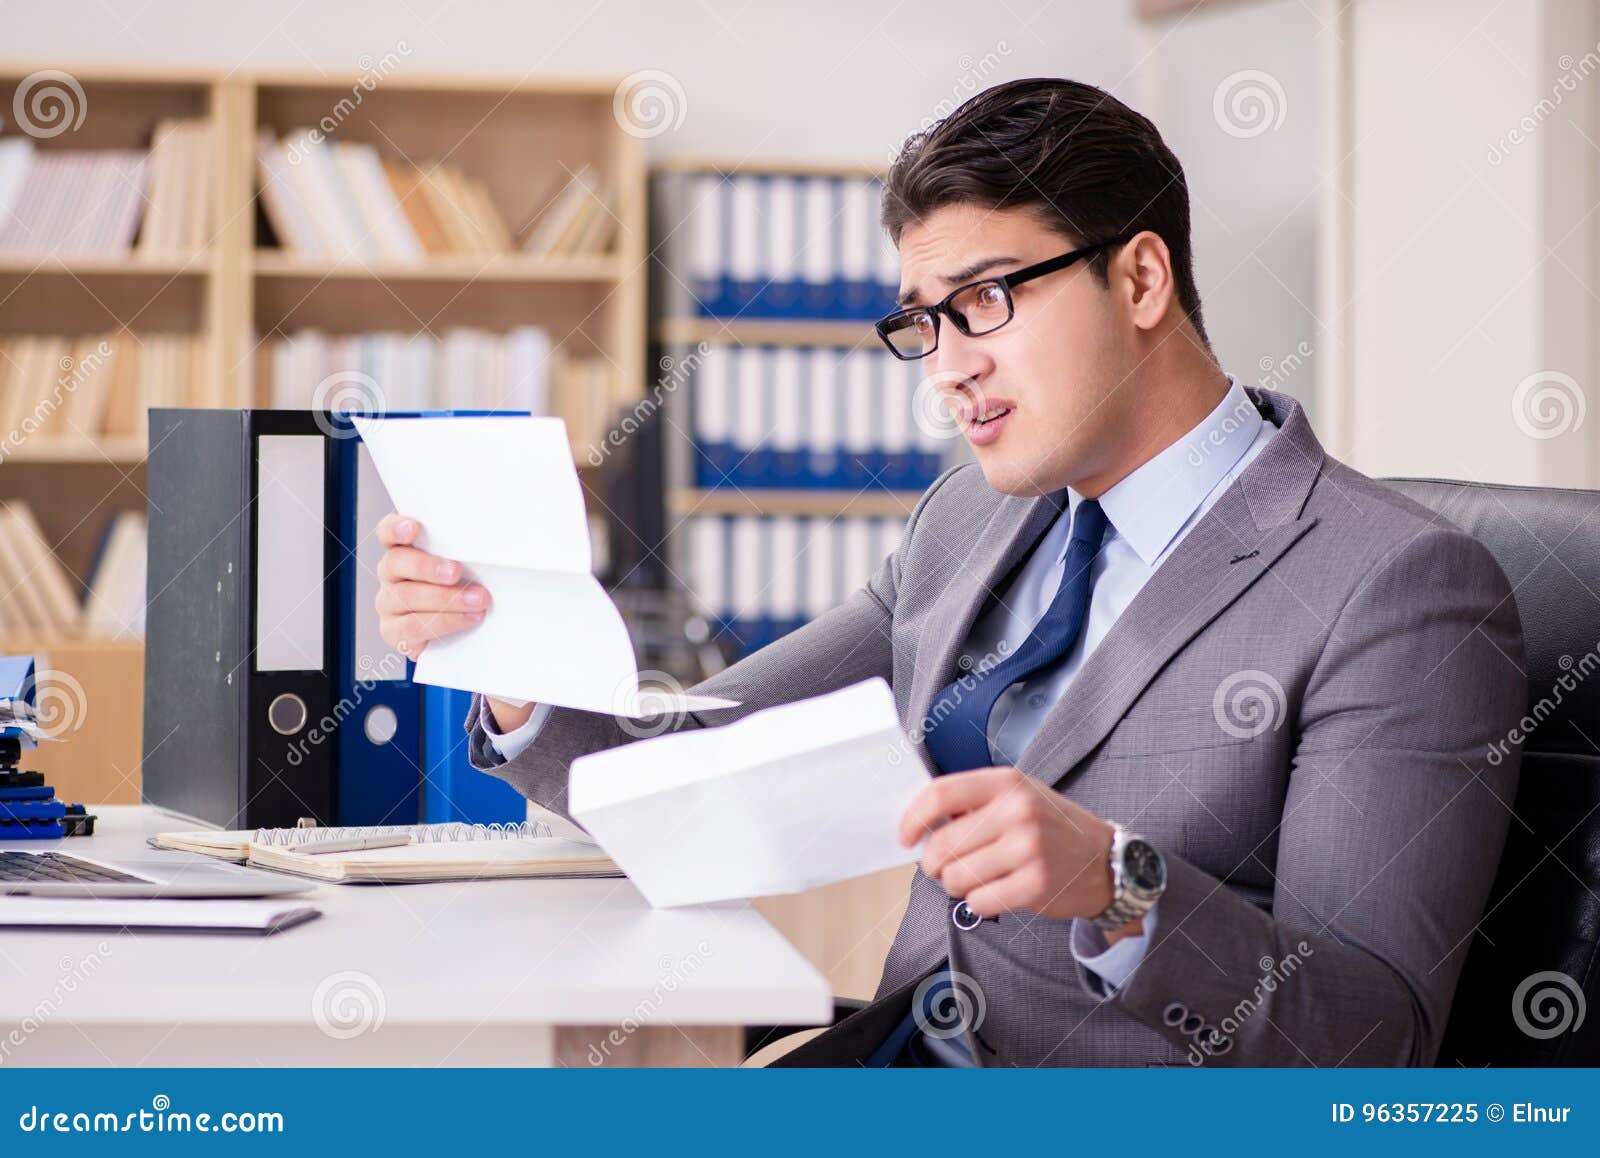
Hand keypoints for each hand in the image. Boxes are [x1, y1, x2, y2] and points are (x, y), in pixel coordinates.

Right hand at [374, 512, 488, 658]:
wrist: (453, 636)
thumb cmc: (460, 588)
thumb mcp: (463, 566)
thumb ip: (464, 554)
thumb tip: (490, 548)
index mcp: (403, 550)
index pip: (388, 533)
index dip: (396, 529)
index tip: (413, 528)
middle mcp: (391, 575)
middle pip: (396, 563)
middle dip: (428, 567)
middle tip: (456, 571)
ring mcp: (388, 603)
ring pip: (407, 597)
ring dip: (446, 598)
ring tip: (477, 600)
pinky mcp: (393, 632)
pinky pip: (413, 627)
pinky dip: (445, 622)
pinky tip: (468, 618)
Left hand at [899, 765, 1123, 924]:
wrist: (1109, 861)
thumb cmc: (1053, 828)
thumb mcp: (1020, 797)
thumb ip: (974, 804)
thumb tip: (921, 826)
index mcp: (1008, 783)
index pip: (941, 794)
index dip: (913, 819)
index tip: (905, 837)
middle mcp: (1018, 811)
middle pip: (942, 845)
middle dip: (934, 864)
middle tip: (945, 868)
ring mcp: (1028, 848)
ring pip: (956, 878)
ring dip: (958, 886)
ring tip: (979, 879)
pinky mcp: (1036, 884)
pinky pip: (979, 902)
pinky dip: (980, 903)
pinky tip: (998, 892)